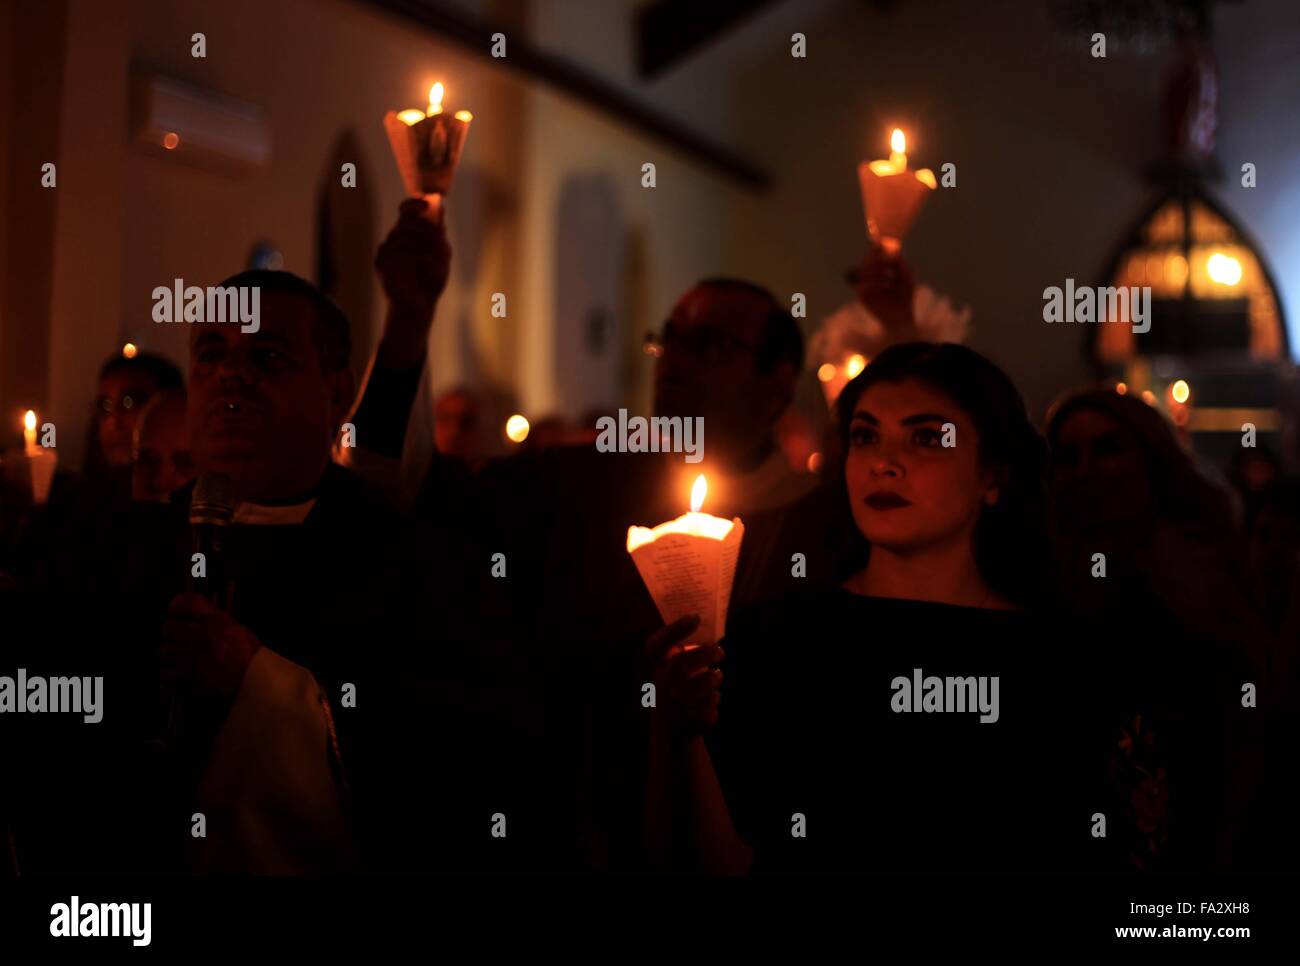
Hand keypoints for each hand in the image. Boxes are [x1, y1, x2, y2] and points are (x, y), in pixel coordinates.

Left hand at [160, 593, 261, 702]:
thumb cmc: (248, 654)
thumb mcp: (234, 626)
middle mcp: (199, 638)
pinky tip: (180, 674)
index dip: (177, 606)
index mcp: (215, 623)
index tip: (175, 611)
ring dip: (170, 654)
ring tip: (180, 658)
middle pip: (168, 628)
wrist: (254, 683)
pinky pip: (165, 675)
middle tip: (180, 638)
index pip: (185, 604)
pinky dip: (170, 675)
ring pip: (163, 652)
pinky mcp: (187, 682)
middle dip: (172, 632)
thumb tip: (185, 606)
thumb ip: (211, 614)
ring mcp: (191, 662)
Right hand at [374, 198, 452, 366]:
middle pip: (403, 220)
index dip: (413, 203)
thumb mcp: (441, 256)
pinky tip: (424, 262)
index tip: (425, 204)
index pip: (406, 209)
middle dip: (423, 228)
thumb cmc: (431, 280)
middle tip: (438, 238)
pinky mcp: (380, 263)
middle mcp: (396, 238)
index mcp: (410, 233)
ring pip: (399, 235)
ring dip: (421, 244)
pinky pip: (392, 250)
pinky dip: (411, 255)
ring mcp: (386, 250)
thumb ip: (439, 234)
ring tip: (435, 257)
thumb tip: (441, 210)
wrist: (420, 305)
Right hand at [646, 615, 724, 736]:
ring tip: (717, 674)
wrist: (671, 728)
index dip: (674, 630)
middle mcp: (661, 684)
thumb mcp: (674, 668)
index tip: (695, 618)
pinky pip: (709, 706)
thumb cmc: (678, 687)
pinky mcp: (689, 720)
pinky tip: (712, 697)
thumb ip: (686, 651)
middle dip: (706, 653)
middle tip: (720, 651)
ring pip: (698, 687)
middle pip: (681, 664)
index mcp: (657, 667)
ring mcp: (674, 704)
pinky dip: (714, 699)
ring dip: (713, 678)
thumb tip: (711, 625)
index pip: (655, 646)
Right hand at [852, 243, 914, 333]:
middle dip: (877, 257)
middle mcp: (870, 277)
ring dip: (879, 270)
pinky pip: (865, 283)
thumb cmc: (904, 298)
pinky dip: (876, 283)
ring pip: (866, 269)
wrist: (901, 316)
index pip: (874, 255)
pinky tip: (886, 286)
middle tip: (887, 259)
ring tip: (890, 279)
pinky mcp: (862, 295)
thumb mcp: (906, 276)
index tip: (881, 242)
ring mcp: (865, 285)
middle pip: (868, 260)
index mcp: (880, 271)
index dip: (877, 248)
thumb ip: (899, 263)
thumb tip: (894, 249)